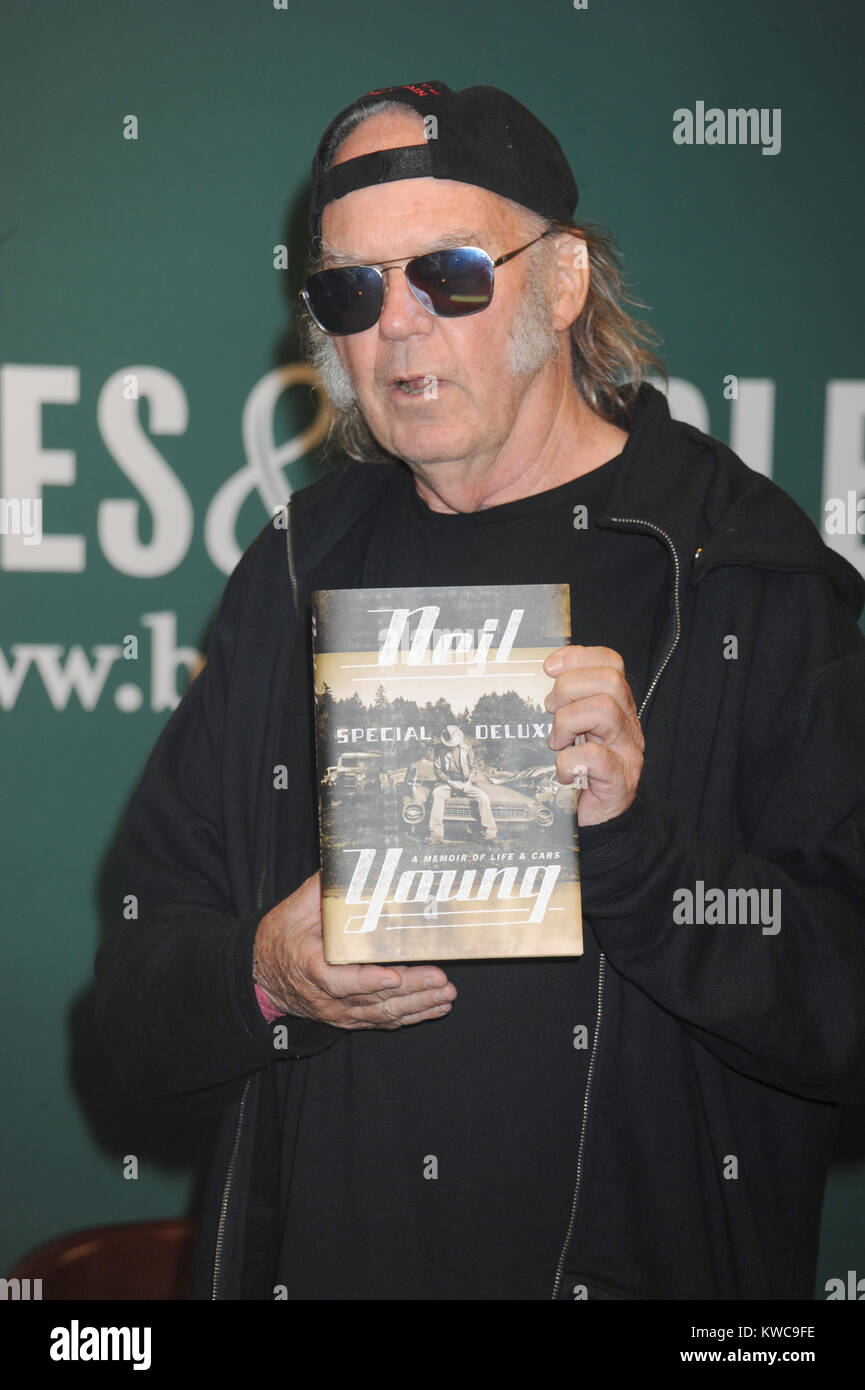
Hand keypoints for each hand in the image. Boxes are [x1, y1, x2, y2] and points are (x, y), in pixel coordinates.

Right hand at [253, 871, 456, 1029]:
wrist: (261, 977)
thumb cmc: (279, 939)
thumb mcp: (293, 909)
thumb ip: (320, 889)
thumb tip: (344, 861)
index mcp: (310, 966)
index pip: (338, 980)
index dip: (367, 980)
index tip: (393, 974)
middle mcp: (327, 996)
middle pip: (372, 998)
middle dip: (411, 990)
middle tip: (440, 980)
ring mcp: (339, 1011)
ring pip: (382, 1013)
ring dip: (417, 1005)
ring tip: (446, 995)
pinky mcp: (349, 1017)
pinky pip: (382, 1020)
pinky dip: (410, 1016)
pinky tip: (434, 1008)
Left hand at [543, 645, 643, 826]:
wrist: (603, 819)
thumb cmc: (582, 772)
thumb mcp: (574, 732)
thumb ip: (565, 707)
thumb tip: (536, 687)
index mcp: (615, 706)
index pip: (610, 663)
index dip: (579, 657)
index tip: (549, 666)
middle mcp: (626, 724)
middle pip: (610, 680)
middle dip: (570, 687)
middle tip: (550, 708)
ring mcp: (626, 751)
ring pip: (604, 711)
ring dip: (568, 722)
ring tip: (556, 741)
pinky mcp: (618, 779)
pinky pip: (595, 758)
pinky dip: (569, 761)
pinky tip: (561, 771)